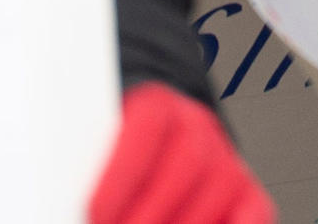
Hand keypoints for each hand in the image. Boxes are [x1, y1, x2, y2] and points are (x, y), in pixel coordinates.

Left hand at [85, 86, 265, 223]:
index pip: (149, 122)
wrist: (150, 148)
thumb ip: (78, 170)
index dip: (123, 171)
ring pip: (222, 184)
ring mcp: (225, 161)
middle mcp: (197, 126)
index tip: (94, 212)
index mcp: (155, 104)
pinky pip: (255, 213)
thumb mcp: (87, 149)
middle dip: (151, 211)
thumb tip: (62, 200)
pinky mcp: (245, 194)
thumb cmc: (107, 158)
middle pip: (190, 158)